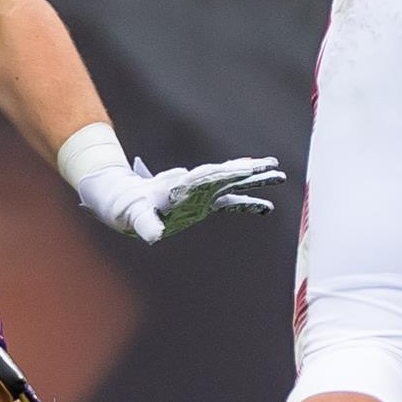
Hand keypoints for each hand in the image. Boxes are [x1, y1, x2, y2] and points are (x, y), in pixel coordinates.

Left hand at [74, 153, 282, 243]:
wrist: (122, 200)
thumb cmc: (129, 208)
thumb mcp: (135, 217)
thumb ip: (146, 224)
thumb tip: (154, 237)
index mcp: (182, 185)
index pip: (208, 177)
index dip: (226, 173)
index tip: (245, 168)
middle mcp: (194, 184)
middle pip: (225, 174)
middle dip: (248, 170)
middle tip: (273, 165)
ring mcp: (200, 192)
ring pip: (231, 183)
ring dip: (253, 179)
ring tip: (278, 174)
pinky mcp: (202, 202)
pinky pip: (228, 201)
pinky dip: (246, 202)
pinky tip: (266, 207)